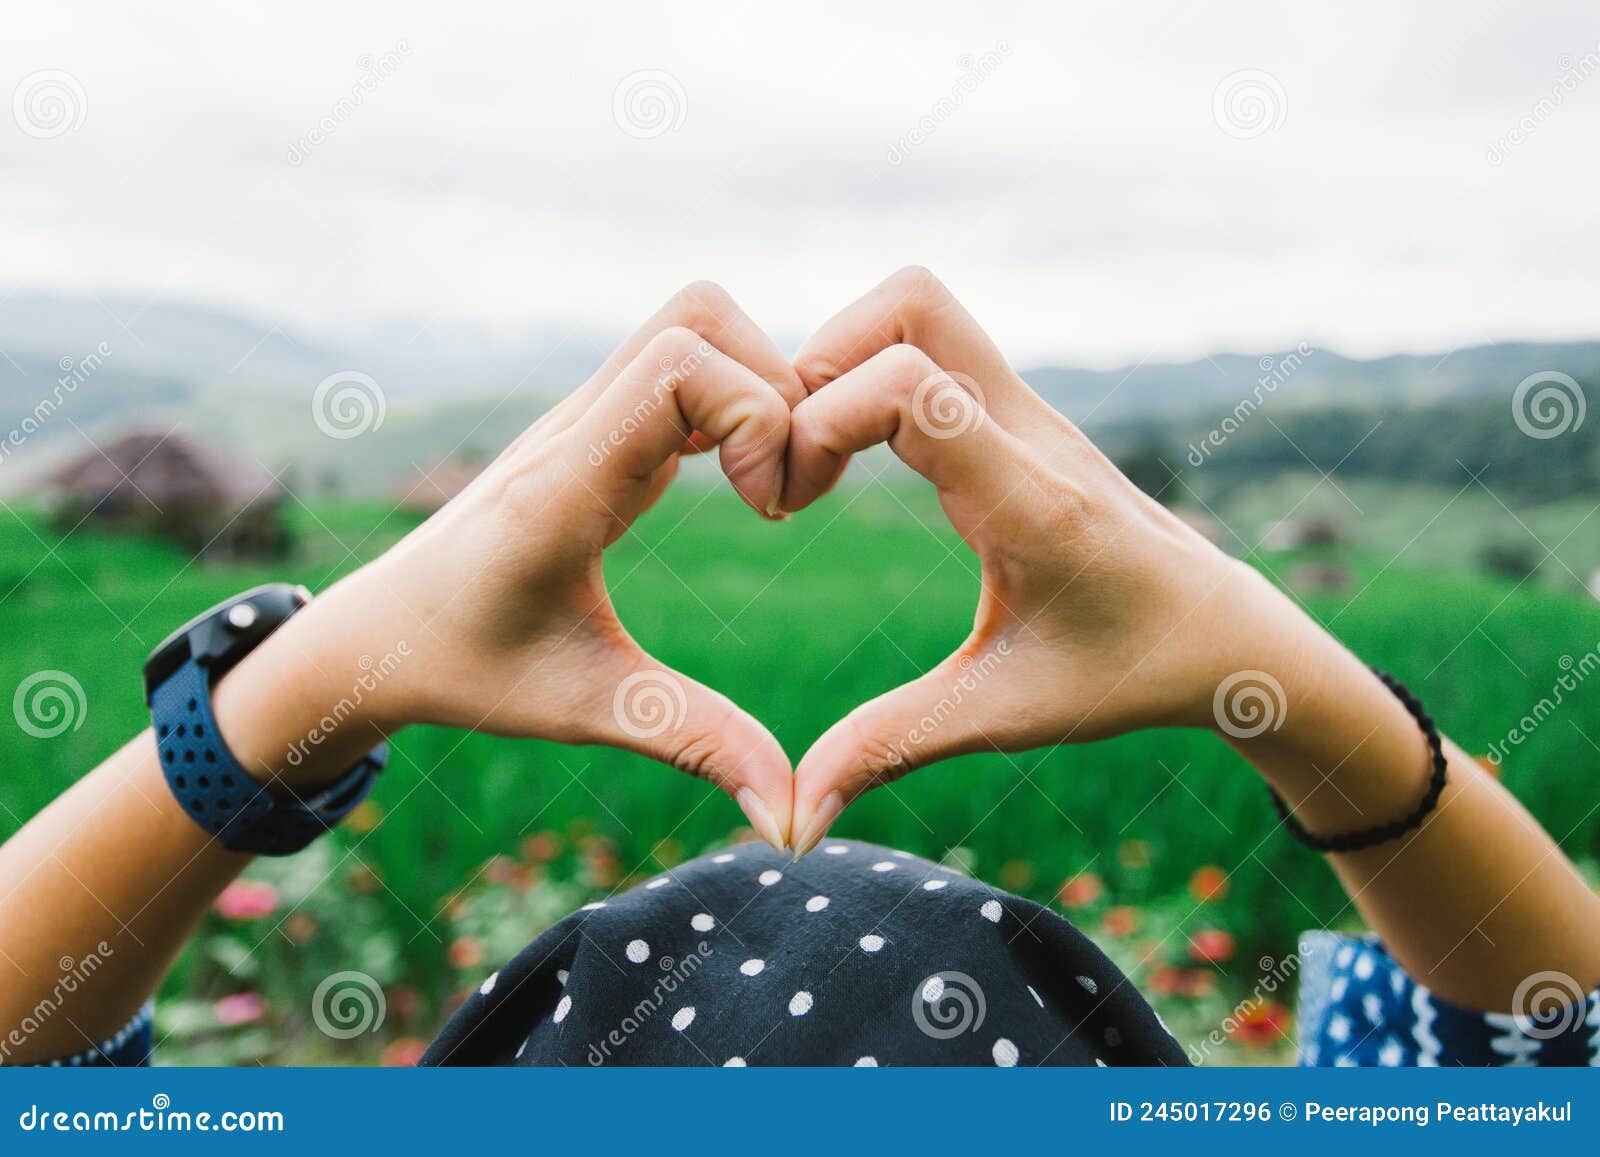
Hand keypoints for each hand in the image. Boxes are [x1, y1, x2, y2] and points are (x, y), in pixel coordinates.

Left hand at [213, 283, 803, 850]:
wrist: (380, 632)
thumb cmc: (470, 667)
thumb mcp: (588, 705)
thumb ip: (696, 745)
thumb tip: (791, 821)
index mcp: (567, 482)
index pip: (679, 362)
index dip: (756, 415)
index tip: (770, 511)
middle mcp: (576, 427)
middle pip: (697, 316)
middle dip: (774, 386)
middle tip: (783, 490)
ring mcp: (585, 416)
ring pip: (692, 326)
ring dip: (757, 388)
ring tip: (770, 488)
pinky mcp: (598, 426)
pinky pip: (683, 366)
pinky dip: (734, 404)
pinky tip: (744, 485)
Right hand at [780, 267, 1303, 854]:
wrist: (1228, 633)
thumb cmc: (1128, 673)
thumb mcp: (1004, 713)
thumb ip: (890, 750)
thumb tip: (791, 823)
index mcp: (1028, 499)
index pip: (903, 385)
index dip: (816, 423)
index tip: (791, 504)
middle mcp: (1029, 431)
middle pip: (912, 301)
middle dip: (821, 358)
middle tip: (795, 458)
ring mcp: (1029, 410)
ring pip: (921, 307)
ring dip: (845, 359)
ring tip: (818, 458)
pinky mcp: (1020, 413)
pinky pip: (933, 347)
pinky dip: (872, 377)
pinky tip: (856, 462)